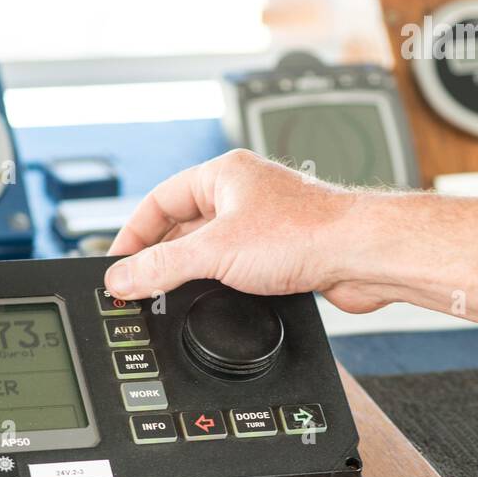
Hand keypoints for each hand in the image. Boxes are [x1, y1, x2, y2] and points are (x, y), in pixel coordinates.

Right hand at [105, 149, 388, 312]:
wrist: (360, 255)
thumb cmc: (305, 233)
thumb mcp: (215, 252)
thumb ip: (163, 266)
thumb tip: (123, 277)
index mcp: (222, 174)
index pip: (159, 201)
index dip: (133, 234)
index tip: (117, 265)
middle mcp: (243, 193)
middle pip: (182, 227)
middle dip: (160, 257)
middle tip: (139, 287)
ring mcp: (263, 223)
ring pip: (210, 249)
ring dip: (191, 273)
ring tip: (171, 297)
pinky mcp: (281, 252)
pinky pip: (235, 267)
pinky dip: (219, 285)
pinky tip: (213, 302)